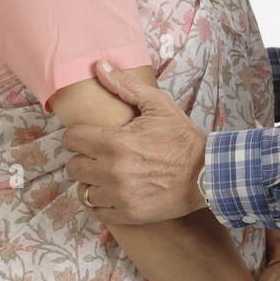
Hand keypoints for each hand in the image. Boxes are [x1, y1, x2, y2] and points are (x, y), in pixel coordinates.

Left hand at [61, 61, 206, 222]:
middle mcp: (112, 171)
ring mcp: (119, 196)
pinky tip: (111, 192)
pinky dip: (100, 202)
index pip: (71, 139)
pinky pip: (96, 210)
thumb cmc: (182, 139)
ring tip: (106, 175)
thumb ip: (126, 86)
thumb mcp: (158, 105)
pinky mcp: (128, 214)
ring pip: (83, 189)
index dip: (76, 135)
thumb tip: (100, 66)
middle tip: (99, 155)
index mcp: (115, 142)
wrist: (208, 174)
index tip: (86, 136)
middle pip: (73, 166)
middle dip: (83, 158)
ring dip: (91, 181)